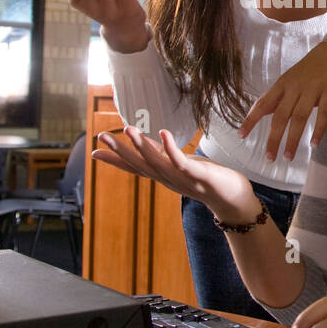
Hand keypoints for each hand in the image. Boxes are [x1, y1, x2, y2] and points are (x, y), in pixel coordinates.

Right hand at [92, 124, 256, 218]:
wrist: (232, 198)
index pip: (135, 168)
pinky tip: (163, 132)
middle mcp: (168, 180)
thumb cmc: (207, 178)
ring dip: (141, 146)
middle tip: (102, 136)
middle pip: (140, 165)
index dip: (115, 160)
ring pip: (157, 163)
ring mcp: (182, 179)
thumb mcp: (180, 165)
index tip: (94, 152)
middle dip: (121, 150)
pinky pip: (181, 161)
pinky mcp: (198, 175)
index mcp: (163, 177)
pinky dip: (171, 148)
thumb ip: (162, 155)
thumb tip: (144, 141)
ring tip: (128, 128)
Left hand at [237, 36, 326, 160]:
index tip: (241, 135)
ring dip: (293, 138)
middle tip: (269, 158)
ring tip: (288, 156)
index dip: (251, 119)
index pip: (262, 103)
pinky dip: (318, 129)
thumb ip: (276, 97)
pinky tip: (314, 143)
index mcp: (282, 85)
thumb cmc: (309, 70)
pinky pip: (324, 113)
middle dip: (273, 138)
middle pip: (280, 115)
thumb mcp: (288, 80)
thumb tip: (257, 112)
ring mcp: (313, 89)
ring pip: (299, 117)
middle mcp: (294, 87)